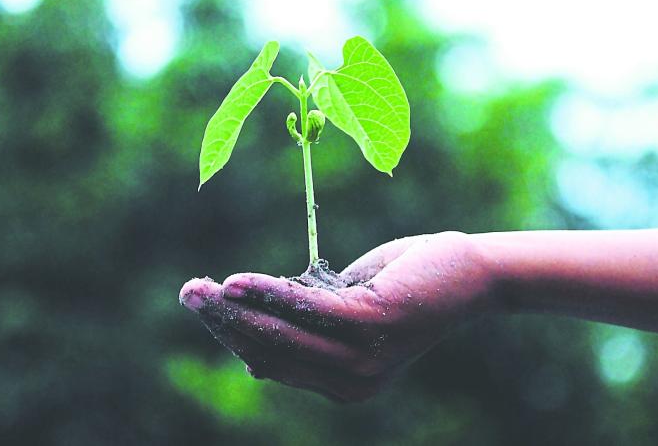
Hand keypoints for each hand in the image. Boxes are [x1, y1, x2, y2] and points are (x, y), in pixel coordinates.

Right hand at [179, 231, 495, 401]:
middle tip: (187, 293)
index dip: (234, 336)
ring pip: (282, 335)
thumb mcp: (346, 312)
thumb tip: (252, 360)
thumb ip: (306, 330)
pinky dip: (269, 294)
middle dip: (224, 323)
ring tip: (200, 288)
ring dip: (236, 310)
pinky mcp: (372, 326)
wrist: (470, 274)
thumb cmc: (405, 285)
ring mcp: (362, 359)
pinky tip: (237, 281)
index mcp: (342, 384)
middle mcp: (350, 384)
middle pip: (270, 351)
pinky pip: (307, 310)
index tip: (205, 307)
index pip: (273, 362)